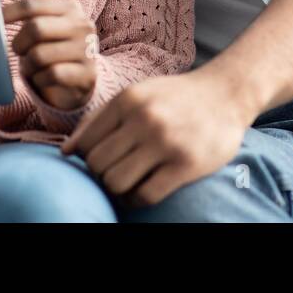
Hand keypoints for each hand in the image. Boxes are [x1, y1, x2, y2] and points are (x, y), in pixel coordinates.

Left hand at [2, 0, 97, 110]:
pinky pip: (50, 75)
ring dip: (28, 66)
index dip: (8, 14)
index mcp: (71, 7)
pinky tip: (44, 79)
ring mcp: (88, 50)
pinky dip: (40, 80)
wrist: (80, 80)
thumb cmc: (56, 44)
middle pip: (34, 30)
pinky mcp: (87, 75)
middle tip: (19, 51)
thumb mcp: (49, 19)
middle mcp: (83, 25)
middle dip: (19, 44)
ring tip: (32, 67)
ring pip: (39, 56)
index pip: (32, 6)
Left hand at [60, 68, 248, 206]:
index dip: (88, 158)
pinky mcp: (186, 164)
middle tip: (114, 173)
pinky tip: (142, 191)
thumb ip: (100, 119)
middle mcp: (144, 118)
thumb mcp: (136, 95)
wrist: (226, 93)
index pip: (86, 143)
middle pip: (98, 165)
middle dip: (101, 175)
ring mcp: (165, 142)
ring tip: (127, 183)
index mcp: (128, 99)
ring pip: (116, 182)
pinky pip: (145, 195)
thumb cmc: (174, 97)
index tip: (102, 160)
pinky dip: (137, 200)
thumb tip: (66, 152)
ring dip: (117, 189)